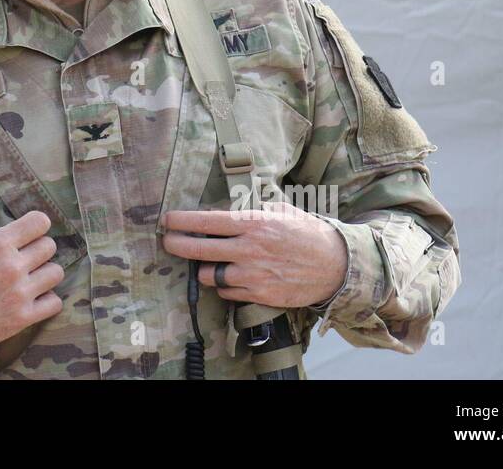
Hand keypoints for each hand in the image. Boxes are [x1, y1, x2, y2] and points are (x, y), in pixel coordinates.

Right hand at [0, 210, 65, 352]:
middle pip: (49, 246)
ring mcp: (19, 294)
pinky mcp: (22, 317)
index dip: (37, 224)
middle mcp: (12, 267)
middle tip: (28, 254)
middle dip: (39, 247)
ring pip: (55, 273)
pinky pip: (54, 302)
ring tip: (32, 275)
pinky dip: (47, 299)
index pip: (39, 222)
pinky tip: (34, 296)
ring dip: (45, 273)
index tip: (32, 229)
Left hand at [161, 200, 347, 307]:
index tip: (166, 220)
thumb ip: (253, 209)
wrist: (336, 265)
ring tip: (207, 264)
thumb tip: (226, 207)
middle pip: (199, 250)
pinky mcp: (260, 295)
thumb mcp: (281, 210)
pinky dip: (224, 287)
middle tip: (167, 242)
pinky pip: (227, 293)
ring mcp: (254, 274)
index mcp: (254, 224)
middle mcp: (250, 249)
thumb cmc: (307, 233)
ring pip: (210, 276)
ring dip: (204, 270)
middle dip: (176, 246)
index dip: (181, 221)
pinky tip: (231, 279)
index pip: (207, 221)